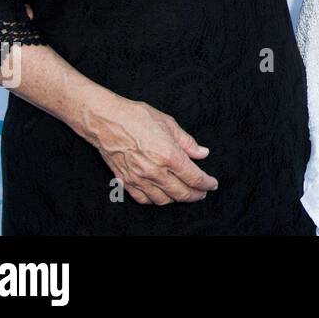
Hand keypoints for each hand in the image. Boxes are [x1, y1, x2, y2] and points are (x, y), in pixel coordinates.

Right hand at [84, 97, 218, 205]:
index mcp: (168, 155)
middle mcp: (154, 171)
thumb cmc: (136, 117)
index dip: (206, 183)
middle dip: (195, 195)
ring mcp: (138, 178)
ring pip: (163, 199)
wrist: (106, 121)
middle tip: (202, 192)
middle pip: (181, 193)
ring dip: (176, 199)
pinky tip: (161, 195)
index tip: (212, 184)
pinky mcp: (125, 181)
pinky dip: (155, 200)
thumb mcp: (168, 123)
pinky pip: (143, 199)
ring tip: (184, 193)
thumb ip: (187, 142)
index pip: (193, 177)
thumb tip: (202, 153)